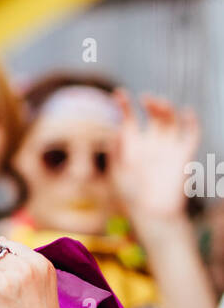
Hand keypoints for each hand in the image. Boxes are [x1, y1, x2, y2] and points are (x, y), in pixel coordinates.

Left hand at [110, 90, 200, 238]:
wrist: (153, 213)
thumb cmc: (132, 197)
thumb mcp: (117, 172)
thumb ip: (116, 152)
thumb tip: (115, 131)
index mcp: (133, 145)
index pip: (129, 118)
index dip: (124, 104)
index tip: (119, 94)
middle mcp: (151, 143)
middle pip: (153, 115)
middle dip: (151, 103)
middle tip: (146, 99)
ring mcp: (168, 147)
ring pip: (171, 120)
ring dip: (167, 108)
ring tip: (159, 103)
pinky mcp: (184, 154)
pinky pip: (191, 134)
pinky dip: (192, 122)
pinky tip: (186, 112)